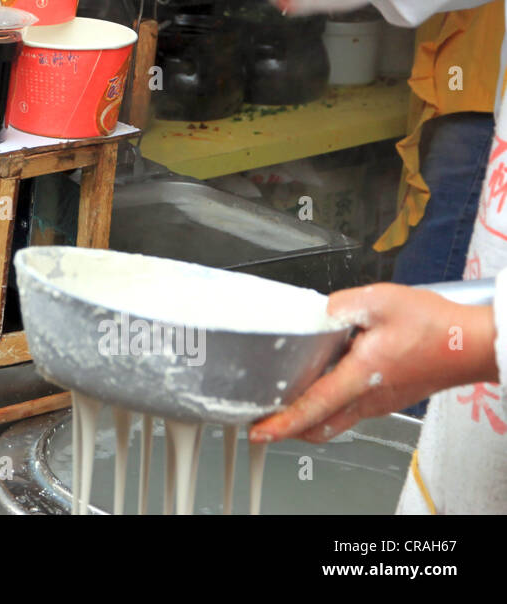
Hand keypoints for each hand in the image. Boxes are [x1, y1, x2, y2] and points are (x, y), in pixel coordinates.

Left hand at [250, 284, 498, 442]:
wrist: (472, 344)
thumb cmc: (436, 327)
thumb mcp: (381, 302)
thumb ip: (340, 306)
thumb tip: (314, 314)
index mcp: (362, 376)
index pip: (314, 406)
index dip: (284, 421)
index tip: (260, 431)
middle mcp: (369, 398)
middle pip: (320, 426)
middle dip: (288, 427)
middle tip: (262, 419)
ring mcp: (379, 402)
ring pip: (335, 421)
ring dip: (307, 417)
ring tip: (283, 402)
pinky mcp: (387, 398)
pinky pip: (350, 410)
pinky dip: (327, 406)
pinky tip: (318, 384)